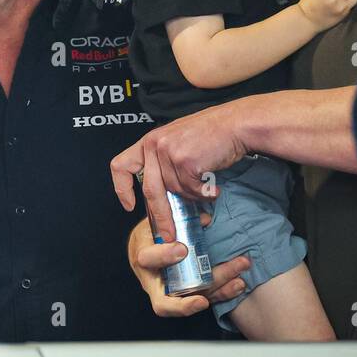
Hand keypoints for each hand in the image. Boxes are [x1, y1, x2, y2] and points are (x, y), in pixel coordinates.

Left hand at [111, 98, 250, 240]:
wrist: (235, 123)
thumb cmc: (212, 133)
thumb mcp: (177, 141)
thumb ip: (164, 164)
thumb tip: (161, 199)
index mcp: (150, 141)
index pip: (121, 166)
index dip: (122, 189)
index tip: (130, 206)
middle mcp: (155, 145)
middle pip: (150, 191)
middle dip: (161, 216)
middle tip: (168, 233)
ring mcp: (169, 152)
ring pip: (176, 192)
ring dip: (193, 195)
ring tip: (206, 185)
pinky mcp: (184, 161)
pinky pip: (191, 191)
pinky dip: (204, 194)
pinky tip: (213, 186)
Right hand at [128, 218, 250, 317]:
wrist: (146, 250)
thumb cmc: (150, 235)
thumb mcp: (156, 221)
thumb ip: (176, 218)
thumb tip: (205, 219)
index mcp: (144, 258)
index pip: (147, 260)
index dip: (163, 257)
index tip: (183, 250)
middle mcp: (155, 282)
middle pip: (166, 301)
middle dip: (190, 300)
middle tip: (213, 282)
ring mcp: (171, 293)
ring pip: (191, 300)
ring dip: (218, 290)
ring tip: (238, 279)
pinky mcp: (188, 295)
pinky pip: (206, 298)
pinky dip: (224, 292)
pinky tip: (239, 284)